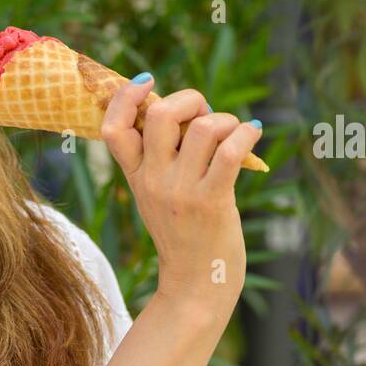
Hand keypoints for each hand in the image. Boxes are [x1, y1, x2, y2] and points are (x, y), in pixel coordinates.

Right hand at [100, 77, 261, 317]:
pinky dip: (247, 131)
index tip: (146, 81)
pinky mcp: (212, 202)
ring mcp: (181, 192)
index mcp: (135, 177)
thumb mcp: (157, 197)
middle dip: (190, 100)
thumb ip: (159, 160)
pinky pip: (231, 149)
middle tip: (204, 116)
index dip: (124, 96)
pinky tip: (253, 133)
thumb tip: (182, 111)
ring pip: (203, 127)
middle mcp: (153, 181)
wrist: (195, 285)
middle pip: (159, 114)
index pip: (112, 128)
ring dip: (226, 120)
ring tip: (234, 133)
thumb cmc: (185, 235)